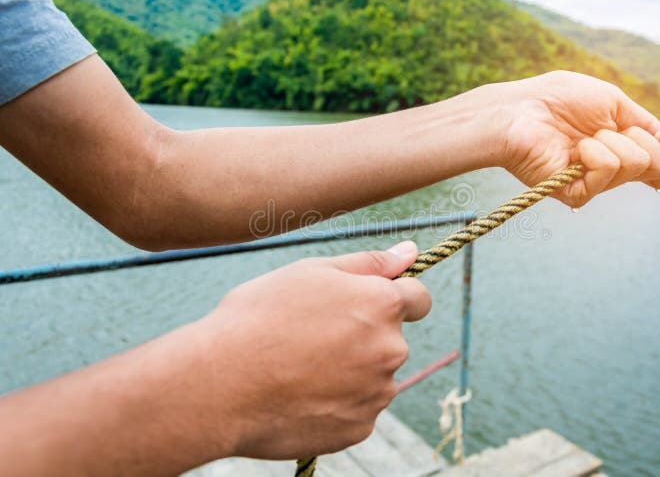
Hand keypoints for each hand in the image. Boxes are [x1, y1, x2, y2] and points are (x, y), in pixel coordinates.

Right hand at [198, 241, 429, 459]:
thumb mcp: (311, 272)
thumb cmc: (259, 318)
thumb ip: (370, 263)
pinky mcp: (359, 428)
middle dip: (364, 336)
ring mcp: (377, 393)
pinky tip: (300, 395)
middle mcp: (391, 349)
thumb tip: (411, 252)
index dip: (396, 298)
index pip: (419, 299)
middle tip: (312, 336)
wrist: (220, 385)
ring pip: (374, 376)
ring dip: (351, 371)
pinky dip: (337, 403)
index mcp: (383, 305)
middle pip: (391, 339)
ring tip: (299, 368)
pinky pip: (357, 409)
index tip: (370, 305)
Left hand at [476, 71, 659, 207]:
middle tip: (603, 129)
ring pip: (637, 164)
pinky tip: (573, 150)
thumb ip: (647, 126)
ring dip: (612, 139)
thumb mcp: (614, 102)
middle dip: (639, 137)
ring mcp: (595, 183)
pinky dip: (595, 151)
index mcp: (620, 146)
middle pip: (659, 164)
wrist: (520, 110)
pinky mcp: (578, 194)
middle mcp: (611, 168)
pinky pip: (610, 170)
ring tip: (581, 138)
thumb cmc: (557, 100)